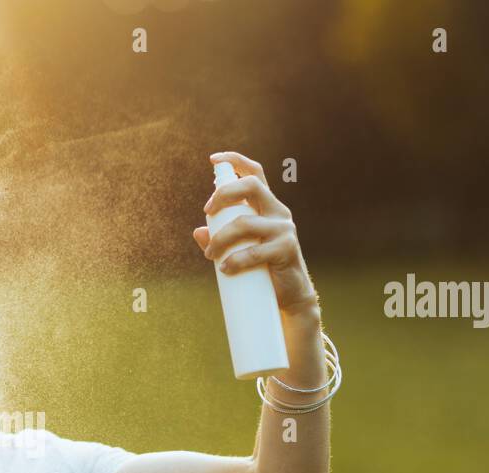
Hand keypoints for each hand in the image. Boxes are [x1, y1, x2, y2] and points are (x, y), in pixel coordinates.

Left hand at [193, 150, 319, 323]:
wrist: (290, 296)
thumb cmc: (262, 269)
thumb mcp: (239, 250)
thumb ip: (220, 238)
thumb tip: (198, 232)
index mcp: (267, 206)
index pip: (255, 174)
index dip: (236, 161)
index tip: (214, 159)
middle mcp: (278, 212)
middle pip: (251, 186)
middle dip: (223, 193)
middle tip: (207, 211)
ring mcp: (284, 229)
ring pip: (245, 222)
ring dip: (220, 238)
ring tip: (210, 254)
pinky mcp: (287, 249)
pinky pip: (255, 251)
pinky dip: (235, 260)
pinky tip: (225, 268)